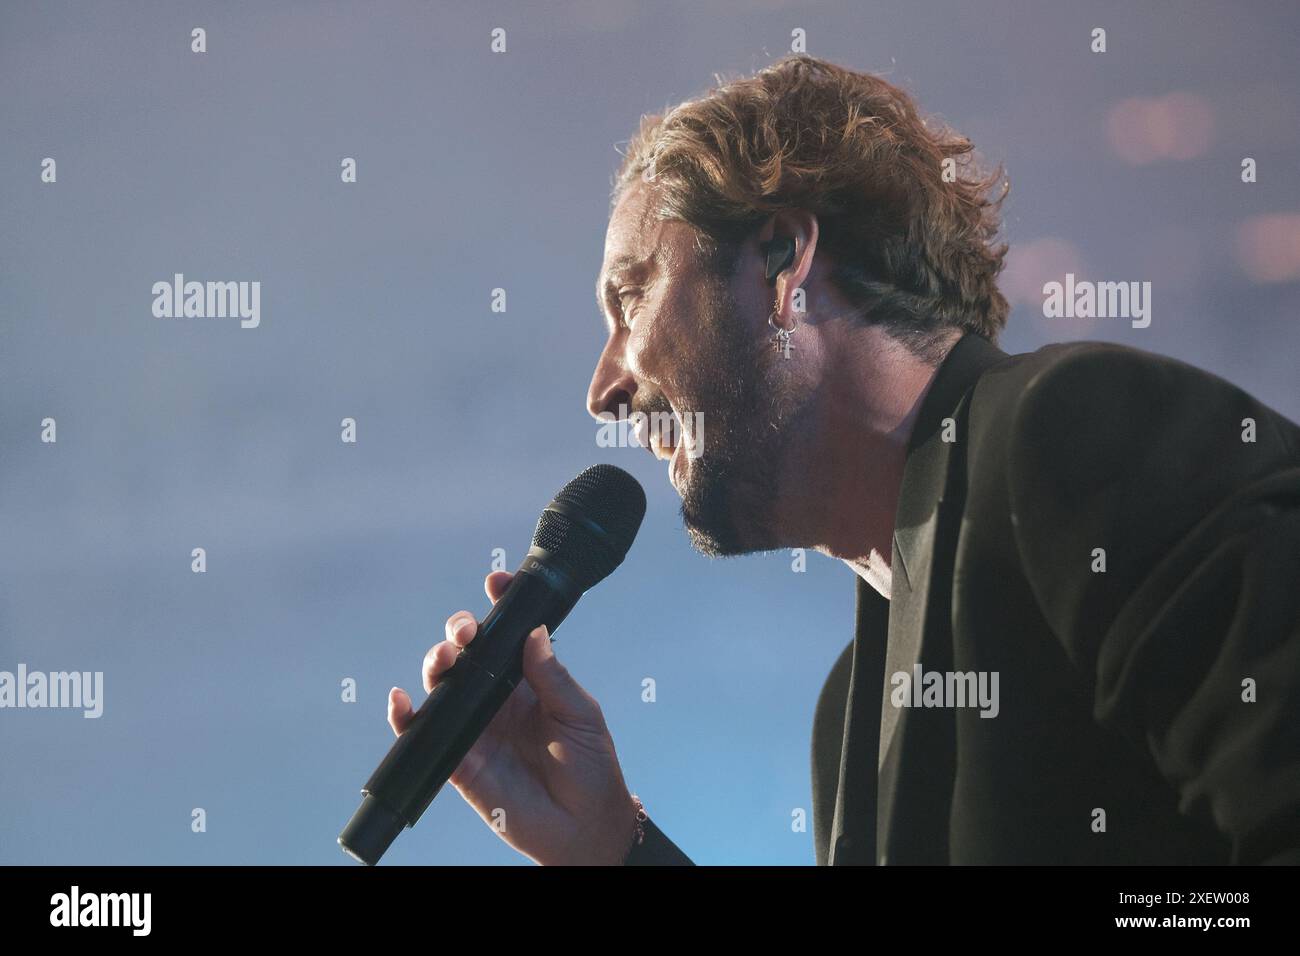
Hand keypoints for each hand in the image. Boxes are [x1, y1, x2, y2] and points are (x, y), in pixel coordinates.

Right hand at [388, 571, 638, 864]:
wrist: (585, 828)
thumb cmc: (591, 768)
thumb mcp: (580, 715)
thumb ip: (552, 677)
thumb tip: (534, 634)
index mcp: (529, 679)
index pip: (509, 634)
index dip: (500, 605)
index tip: (497, 581)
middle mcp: (498, 697)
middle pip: (468, 652)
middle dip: (460, 630)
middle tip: (467, 630)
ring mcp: (476, 725)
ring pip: (443, 683)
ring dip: (437, 663)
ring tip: (446, 657)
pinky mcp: (458, 759)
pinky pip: (423, 733)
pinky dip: (404, 716)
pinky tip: (401, 699)